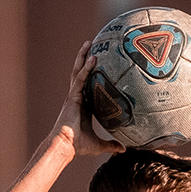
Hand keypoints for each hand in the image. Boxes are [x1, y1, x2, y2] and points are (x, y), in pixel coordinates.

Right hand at [55, 42, 122, 156]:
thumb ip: (111, 144)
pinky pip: (81, 79)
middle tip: (91, 45)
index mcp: (83, 105)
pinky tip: (93, 58)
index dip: (91, 73)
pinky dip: (86, 68)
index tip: (98, 63)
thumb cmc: (79, 146)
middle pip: (81, 73)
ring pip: (78, 71)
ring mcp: (73, 96)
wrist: (66, 146)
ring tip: (89, 43)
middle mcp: (77, 97)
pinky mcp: (72, 97)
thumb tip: (124, 148)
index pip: (88, 84)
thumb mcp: (99, 144)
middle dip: (85, 58)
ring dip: (83, 56)